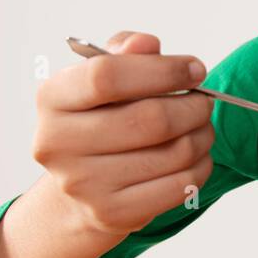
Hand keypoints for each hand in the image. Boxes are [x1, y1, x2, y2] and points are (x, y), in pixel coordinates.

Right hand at [32, 31, 214, 235]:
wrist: (81, 183)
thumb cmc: (100, 118)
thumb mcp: (104, 77)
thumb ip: (126, 54)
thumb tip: (146, 44)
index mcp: (52, 99)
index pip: (105, 76)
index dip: (162, 70)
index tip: (195, 69)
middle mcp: (58, 143)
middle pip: (149, 119)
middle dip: (193, 106)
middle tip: (205, 100)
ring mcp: (83, 184)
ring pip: (173, 153)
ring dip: (202, 135)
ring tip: (202, 126)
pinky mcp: (112, 213)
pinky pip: (179, 186)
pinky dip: (201, 166)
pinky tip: (197, 155)